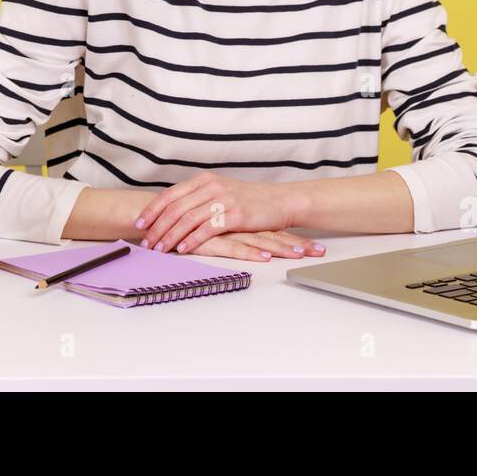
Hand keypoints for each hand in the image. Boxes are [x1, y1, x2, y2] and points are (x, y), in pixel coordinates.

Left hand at [134, 174, 313, 254]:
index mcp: (205, 180)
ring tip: (160, 249)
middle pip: (175, 208)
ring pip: (187, 219)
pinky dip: (191, 240)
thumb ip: (200, 198)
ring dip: (170, 236)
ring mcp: (223, 199)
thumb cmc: (250, 200)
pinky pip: (206, 229)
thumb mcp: (222, 192)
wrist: (280, 201)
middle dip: (157, 226)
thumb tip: (174, 212)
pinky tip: (182, 249)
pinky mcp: (234, 214)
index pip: (171, 194)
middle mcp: (211, 186)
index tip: (139, 222)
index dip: (152, 209)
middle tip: (145, 242)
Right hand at [189, 230, 326, 261]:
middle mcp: (235, 222)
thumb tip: (248, 240)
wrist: (156, 217)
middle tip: (320, 251)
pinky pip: (234, 247)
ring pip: (258, 240)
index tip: (315, 246)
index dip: (293, 236)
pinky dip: (251, 253)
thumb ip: (228, 231)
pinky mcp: (211, 240)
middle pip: (271, 233)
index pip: (271, 227)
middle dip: (296, 243)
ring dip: (280, 248)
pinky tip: (264, 258)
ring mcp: (225, 230)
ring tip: (301, 255)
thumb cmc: (182, 224)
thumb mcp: (211, 227)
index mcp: (238, 219)